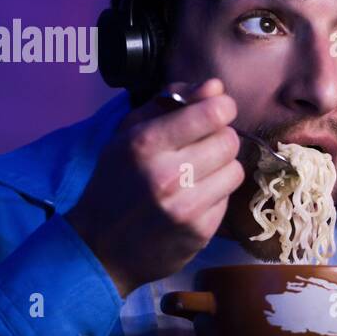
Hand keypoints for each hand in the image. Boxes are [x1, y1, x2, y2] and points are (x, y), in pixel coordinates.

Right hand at [64, 78, 243, 298]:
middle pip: (229, 140)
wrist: (100, 248)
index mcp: (145, 144)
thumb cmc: (115, 183)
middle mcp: (167, 175)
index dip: (222, 108)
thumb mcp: (127, 135)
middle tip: (200, 148)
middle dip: (220, 138)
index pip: (212, 113)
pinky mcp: (201, 231)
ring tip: (197, 174)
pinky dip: (216, 195)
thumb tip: (215, 87)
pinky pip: (228, 198)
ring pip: (236, 169)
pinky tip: (193, 199)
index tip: (216, 112)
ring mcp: (186, 206)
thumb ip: (169, 104)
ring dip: (221, 168)